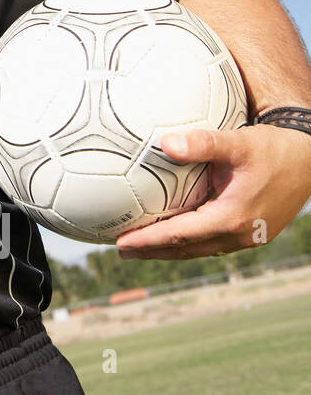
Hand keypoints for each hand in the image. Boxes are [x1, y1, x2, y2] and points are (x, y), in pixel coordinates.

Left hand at [115, 125, 310, 259]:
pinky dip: (189, 241)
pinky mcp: (253, 233)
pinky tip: (174, 233)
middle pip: (186, 249)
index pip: (180, 235)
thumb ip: (202, 143)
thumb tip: (164, 142)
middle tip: (120, 249)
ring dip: (169, 249)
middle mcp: (240, 234)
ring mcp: (248, 237)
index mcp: (233, 218)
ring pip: (200, 248)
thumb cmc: (274, 148)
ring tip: (140, 247)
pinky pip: (213, 242)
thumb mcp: (238, 142)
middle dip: (152, 251)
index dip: (148, 241)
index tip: (120, 243)